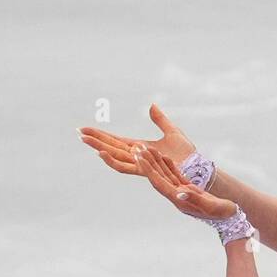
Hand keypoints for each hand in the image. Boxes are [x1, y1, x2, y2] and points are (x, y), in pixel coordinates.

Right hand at [78, 102, 194, 174]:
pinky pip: (125, 167)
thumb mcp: (172, 131)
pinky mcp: (145, 171)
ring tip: (86, 141)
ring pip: (115, 157)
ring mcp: (141, 165)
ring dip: (100, 149)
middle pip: (112, 148)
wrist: (196, 168)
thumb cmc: (187, 154)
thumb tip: (151, 105)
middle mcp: (138, 157)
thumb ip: (160, 120)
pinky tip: (102, 153)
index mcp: (141, 148)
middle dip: (96, 141)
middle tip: (80, 133)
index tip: (87, 129)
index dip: (102, 135)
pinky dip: (112, 160)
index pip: (117, 141)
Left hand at [133, 146, 236, 221]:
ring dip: (155, 162)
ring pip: (165, 175)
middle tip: (136, 148)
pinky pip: (176, 176)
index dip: (149, 170)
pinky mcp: (189, 190)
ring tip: (145, 148)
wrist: (232, 219)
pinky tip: (163, 157)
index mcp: (180, 201)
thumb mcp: (211, 206)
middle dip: (147, 163)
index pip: (160, 183)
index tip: (139, 157)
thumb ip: (195, 199)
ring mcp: (183, 194)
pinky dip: (169, 166)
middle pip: (159, 177)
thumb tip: (180, 192)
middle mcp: (178, 197)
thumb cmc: (224, 214)